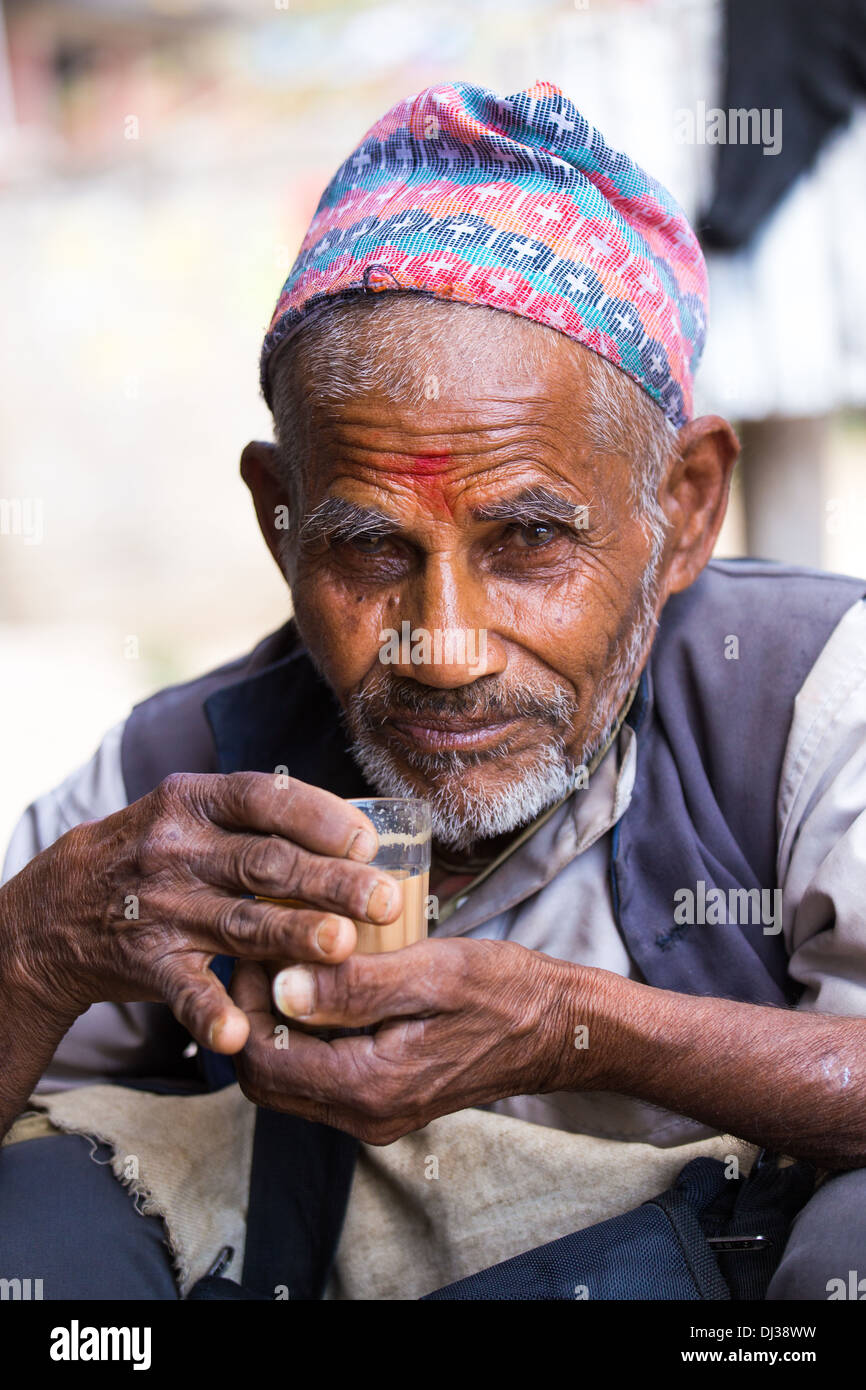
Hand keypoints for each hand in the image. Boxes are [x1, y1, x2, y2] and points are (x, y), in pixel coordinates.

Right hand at [0, 772, 402, 1055]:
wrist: (55, 909)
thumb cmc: (151, 856)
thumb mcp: (189, 817)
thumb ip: (257, 823)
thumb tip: (357, 835)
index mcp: (194, 802)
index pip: (264, 797)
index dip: (319, 817)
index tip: (368, 841)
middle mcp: (177, 849)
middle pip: (265, 862)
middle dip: (330, 881)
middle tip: (384, 901)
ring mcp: (161, 907)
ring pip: (239, 921)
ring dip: (291, 936)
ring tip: (341, 948)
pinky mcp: (146, 962)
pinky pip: (183, 990)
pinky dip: (211, 1014)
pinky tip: (241, 1033)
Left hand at [232, 938, 597, 1142]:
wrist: (559, 1029)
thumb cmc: (505, 992)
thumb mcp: (434, 973)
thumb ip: (357, 986)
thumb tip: (281, 987)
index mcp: (371, 1088)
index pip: (263, 1060)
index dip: (244, 1002)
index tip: (257, 944)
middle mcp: (365, 1115)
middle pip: (266, 1078)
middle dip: (252, 1014)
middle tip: (264, 952)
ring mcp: (374, 1113)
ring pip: (289, 1078)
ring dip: (276, 1023)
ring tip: (290, 960)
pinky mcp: (385, 1099)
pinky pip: (320, 1075)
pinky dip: (305, 1033)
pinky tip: (323, 986)